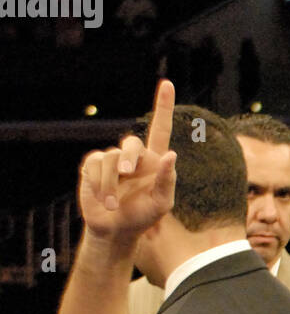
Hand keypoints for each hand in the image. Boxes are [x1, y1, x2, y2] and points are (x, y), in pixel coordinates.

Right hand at [78, 79, 175, 241]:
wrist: (115, 229)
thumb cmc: (142, 216)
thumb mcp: (162, 203)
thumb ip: (168, 180)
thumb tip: (171, 154)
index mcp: (154, 161)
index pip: (160, 129)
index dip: (162, 107)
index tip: (167, 84)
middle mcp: (133, 156)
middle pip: (132, 143)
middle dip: (129, 159)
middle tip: (128, 174)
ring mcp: (112, 159)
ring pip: (111, 159)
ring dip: (111, 184)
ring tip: (112, 203)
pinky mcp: (93, 165)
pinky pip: (95, 165)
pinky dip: (99, 183)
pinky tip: (102, 199)